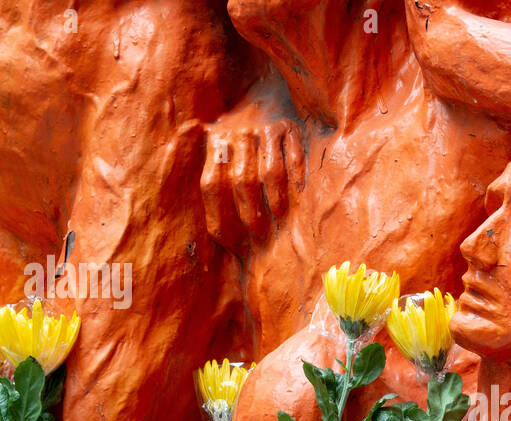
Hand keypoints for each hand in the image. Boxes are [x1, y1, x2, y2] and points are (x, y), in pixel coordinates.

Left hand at [201, 106, 303, 249]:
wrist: (265, 92)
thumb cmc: (243, 140)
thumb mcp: (221, 151)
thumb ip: (217, 184)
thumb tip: (219, 236)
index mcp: (214, 142)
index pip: (212, 184)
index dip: (220, 214)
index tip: (232, 239)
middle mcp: (237, 133)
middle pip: (242, 181)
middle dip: (250, 213)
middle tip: (259, 235)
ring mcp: (265, 128)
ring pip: (270, 173)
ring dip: (275, 200)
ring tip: (278, 217)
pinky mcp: (289, 126)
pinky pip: (295, 158)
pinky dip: (297, 178)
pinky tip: (298, 193)